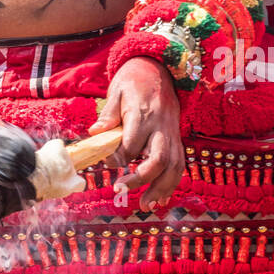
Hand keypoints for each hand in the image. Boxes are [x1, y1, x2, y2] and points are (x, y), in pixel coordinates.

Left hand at [89, 56, 183, 210]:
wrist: (159, 67)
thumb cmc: (133, 79)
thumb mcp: (116, 90)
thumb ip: (108, 114)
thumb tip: (94, 133)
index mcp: (143, 113)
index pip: (132, 143)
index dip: (118, 157)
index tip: (106, 163)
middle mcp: (161, 126)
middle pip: (159, 158)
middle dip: (142, 179)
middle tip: (122, 191)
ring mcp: (172, 133)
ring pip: (174, 166)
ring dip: (162, 188)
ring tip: (147, 205)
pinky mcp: (177, 138)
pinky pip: (179, 164)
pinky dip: (172, 183)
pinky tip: (162, 198)